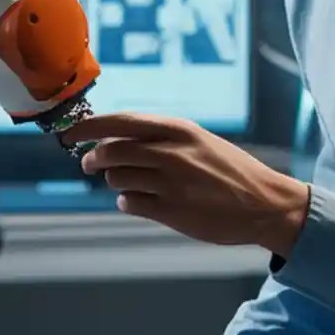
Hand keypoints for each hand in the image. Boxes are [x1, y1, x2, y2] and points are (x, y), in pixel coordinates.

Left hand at [63, 113, 310, 256]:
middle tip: (88, 163)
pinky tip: (137, 200)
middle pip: (110, 151)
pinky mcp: (171, 212)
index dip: (90, 127)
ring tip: (131, 183)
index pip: (120, 122)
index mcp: (178, 129)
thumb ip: (158, 138)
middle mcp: (172, 152)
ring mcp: (171, 183)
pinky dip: (127, 201)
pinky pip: (130, 202)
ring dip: (115, 181)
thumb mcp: (196, 140)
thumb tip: (112, 138)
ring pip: (116, 178)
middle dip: (92, 158)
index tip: (70, 132)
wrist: (264, 202)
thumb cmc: (228, 169)